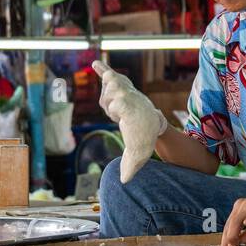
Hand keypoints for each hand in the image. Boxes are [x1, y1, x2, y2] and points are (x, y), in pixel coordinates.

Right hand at [92, 60, 166, 181]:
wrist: (150, 121)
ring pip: (107, 91)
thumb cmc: (142, 136)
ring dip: (108, 96)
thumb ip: (131, 164)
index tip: (117, 102)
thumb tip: (125, 182)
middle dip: (111, 105)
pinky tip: (96, 63)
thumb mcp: (139, 151)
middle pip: (110, 98)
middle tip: (117, 112)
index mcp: (132, 111)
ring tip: (117, 108)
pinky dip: (103, 69)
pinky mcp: (117, 86)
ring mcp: (123, 91)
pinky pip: (109, 75)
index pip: (123, 104)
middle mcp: (128, 98)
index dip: (120, 104)